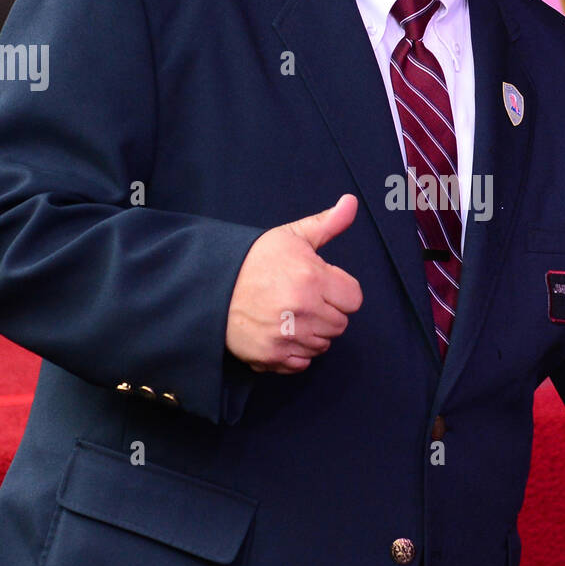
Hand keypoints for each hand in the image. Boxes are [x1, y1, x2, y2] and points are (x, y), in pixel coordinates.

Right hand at [225, 194, 362, 373]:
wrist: (210, 285)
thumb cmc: (254, 260)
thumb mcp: (291, 236)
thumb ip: (327, 224)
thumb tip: (351, 202)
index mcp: (312, 278)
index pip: (354, 298)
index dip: (340, 291)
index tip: (322, 285)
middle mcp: (302, 310)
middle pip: (340, 324)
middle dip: (327, 312)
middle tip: (303, 299)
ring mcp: (287, 336)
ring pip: (323, 345)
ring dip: (312, 333)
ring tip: (290, 315)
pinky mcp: (271, 356)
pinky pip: (302, 363)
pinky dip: (295, 353)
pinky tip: (281, 334)